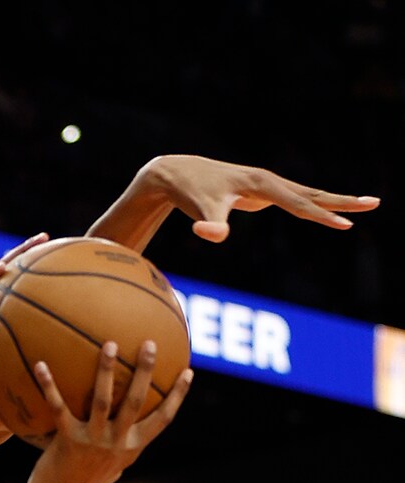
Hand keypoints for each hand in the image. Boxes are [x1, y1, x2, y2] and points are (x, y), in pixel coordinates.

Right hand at [0, 233, 48, 406]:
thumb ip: (14, 384)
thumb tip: (43, 399)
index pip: (20, 297)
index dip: (39, 283)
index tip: (64, 273)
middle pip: (14, 276)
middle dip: (35, 258)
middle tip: (59, 243)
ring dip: (19, 254)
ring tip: (41, 239)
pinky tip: (5, 267)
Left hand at [25, 340, 192, 482]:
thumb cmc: (84, 480)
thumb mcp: (112, 464)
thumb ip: (122, 442)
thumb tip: (129, 422)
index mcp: (132, 446)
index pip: (163, 419)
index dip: (177, 396)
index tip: (188, 371)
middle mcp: (117, 443)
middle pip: (138, 402)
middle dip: (146, 371)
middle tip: (150, 344)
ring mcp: (93, 441)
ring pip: (104, 401)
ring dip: (107, 371)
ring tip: (109, 345)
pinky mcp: (68, 441)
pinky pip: (58, 407)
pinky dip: (48, 385)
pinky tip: (41, 364)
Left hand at [144, 154, 378, 243]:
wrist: (178, 174)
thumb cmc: (191, 194)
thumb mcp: (201, 210)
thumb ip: (210, 225)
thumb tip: (213, 236)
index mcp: (261, 184)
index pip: (297, 203)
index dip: (320, 216)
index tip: (346, 226)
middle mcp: (269, 181)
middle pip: (312, 193)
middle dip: (343, 201)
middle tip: (376, 203)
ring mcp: (267, 186)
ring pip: (308, 194)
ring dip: (335, 200)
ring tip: (366, 204)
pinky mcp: (262, 192)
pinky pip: (296, 199)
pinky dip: (316, 204)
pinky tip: (329, 209)